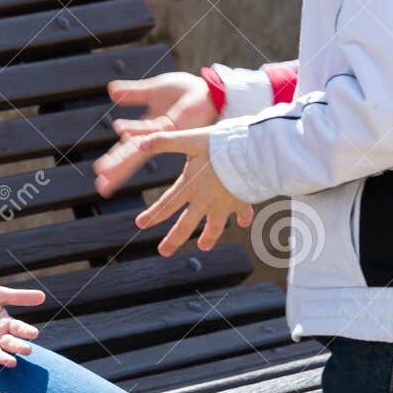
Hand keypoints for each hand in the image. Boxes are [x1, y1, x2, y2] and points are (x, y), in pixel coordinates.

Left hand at [0, 286, 44, 369]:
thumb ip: (18, 297)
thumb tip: (43, 295)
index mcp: (7, 325)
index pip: (19, 329)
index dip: (26, 331)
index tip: (33, 333)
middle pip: (11, 345)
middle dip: (19, 348)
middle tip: (27, 350)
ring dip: (4, 359)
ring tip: (12, 363)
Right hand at [92, 72, 218, 199]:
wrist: (206, 90)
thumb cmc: (185, 92)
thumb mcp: (152, 90)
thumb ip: (133, 93)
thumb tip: (110, 90)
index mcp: (147, 131)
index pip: (126, 148)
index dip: (113, 159)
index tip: (99, 172)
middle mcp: (154, 137)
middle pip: (130, 156)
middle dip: (115, 170)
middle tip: (101, 186)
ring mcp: (162, 134)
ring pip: (137, 149)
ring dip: (121, 160)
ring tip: (106, 171)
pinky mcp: (172, 126)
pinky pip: (149, 128)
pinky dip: (135, 129)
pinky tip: (121, 130)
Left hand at [126, 129, 253, 254]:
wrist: (252, 153)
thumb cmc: (220, 145)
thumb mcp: (189, 140)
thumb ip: (164, 142)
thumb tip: (140, 144)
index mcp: (190, 186)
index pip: (166, 205)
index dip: (152, 215)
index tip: (140, 224)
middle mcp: (206, 199)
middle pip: (186, 225)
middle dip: (174, 239)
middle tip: (164, 252)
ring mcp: (224, 203)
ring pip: (215, 227)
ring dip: (208, 237)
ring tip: (203, 247)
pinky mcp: (242, 200)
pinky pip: (243, 212)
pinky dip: (244, 218)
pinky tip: (244, 223)